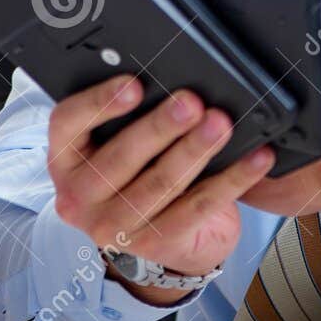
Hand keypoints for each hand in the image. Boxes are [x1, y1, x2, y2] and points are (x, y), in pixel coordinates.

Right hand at [47, 75, 274, 305]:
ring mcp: (115, 226)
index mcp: (66, 158)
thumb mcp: (119, 141)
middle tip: (191, 102)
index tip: (134, 84)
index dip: (99, 103)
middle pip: (121, 157)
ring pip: (160, 183)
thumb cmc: (139, 172)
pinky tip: (254, 159)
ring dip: (195, 150)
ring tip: (221, 125)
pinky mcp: (156, 244)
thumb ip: (130, 114)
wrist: (164, 236)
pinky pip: (198, 206)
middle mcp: (80, 196)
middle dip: (160, 127)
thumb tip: (170, 76)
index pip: (68, 124)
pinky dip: (232, 179)